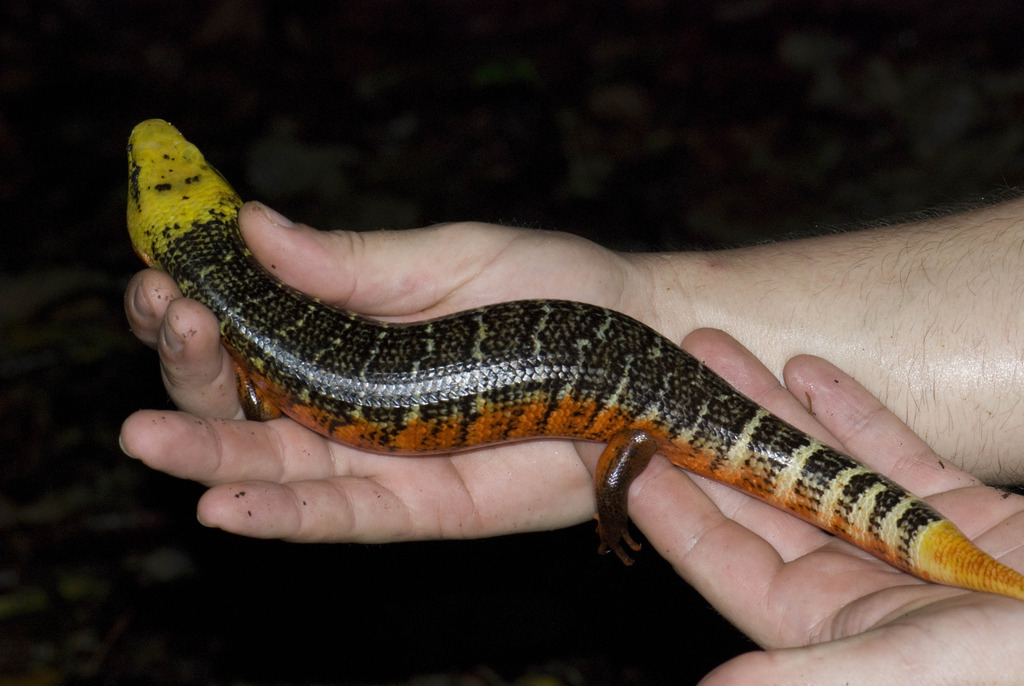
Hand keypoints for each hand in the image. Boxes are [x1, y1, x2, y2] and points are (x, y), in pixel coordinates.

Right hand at [121, 202, 648, 541]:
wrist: (648, 344)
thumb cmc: (557, 290)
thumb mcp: (451, 257)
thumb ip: (356, 260)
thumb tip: (254, 225)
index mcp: (348, 334)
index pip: (247, 328)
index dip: (194, 307)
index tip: (159, 278)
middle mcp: (352, 401)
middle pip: (243, 401)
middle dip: (187, 373)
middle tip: (162, 327)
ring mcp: (385, 456)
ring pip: (279, 466)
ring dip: (210, 452)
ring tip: (147, 435)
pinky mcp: (429, 507)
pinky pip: (349, 517)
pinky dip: (287, 515)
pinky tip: (224, 504)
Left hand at [635, 330, 1023, 683]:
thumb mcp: (923, 670)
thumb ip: (810, 679)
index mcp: (825, 630)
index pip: (721, 557)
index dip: (667, 502)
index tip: (620, 443)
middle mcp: (854, 587)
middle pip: (757, 496)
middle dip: (707, 432)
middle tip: (658, 369)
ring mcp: (905, 545)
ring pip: (815, 463)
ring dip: (766, 406)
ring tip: (714, 345)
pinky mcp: (962, 513)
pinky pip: (892, 452)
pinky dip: (853, 409)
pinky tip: (806, 366)